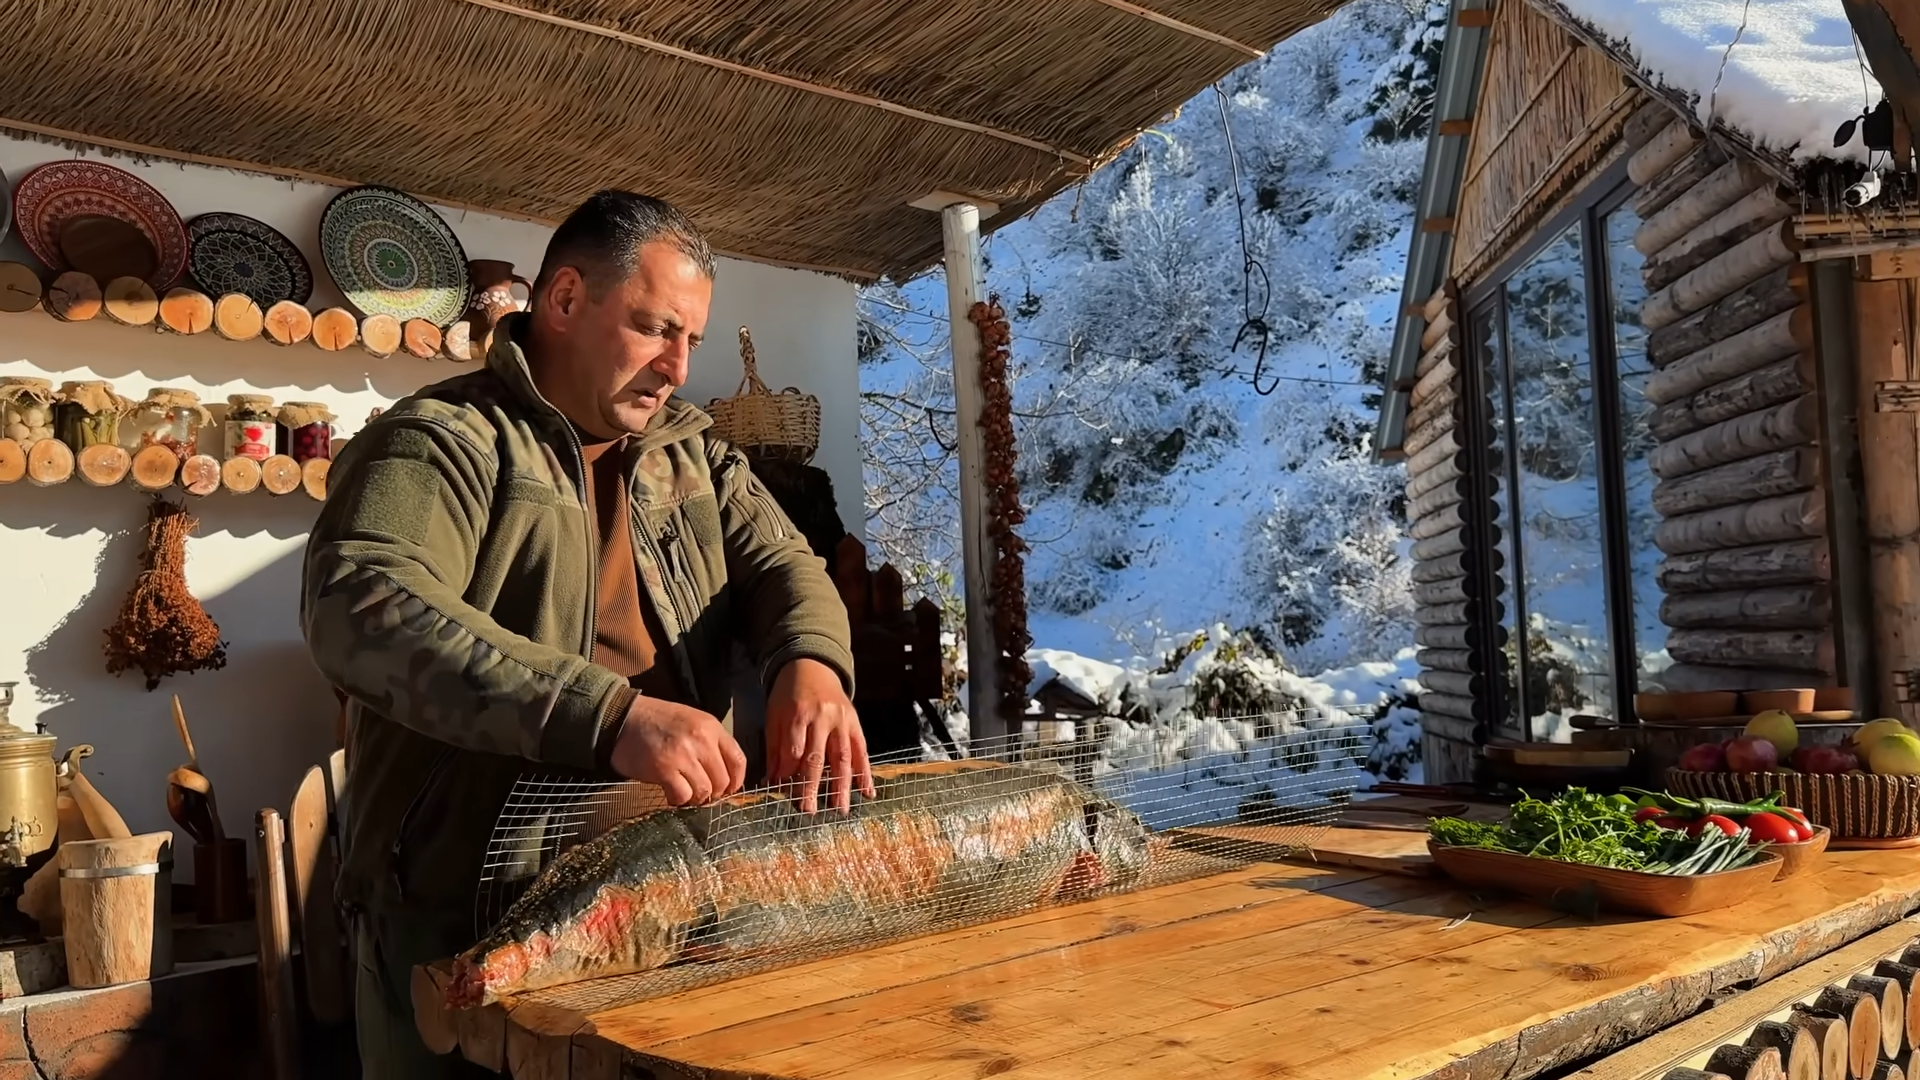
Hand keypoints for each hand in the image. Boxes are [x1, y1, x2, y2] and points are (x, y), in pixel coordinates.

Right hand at [608, 696, 746, 805]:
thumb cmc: (657, 722)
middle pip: (723, 780)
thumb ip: (710, 744)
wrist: (623, 719)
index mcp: (711, 727)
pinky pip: (683, 796)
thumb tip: (724, 777)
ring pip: (705, 791)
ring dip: (695, 797)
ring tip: (684, 791)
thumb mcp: (692, 722)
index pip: (738, 760)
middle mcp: (701, 740)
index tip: (728, 790)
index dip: (736, 781)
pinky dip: (678, 799)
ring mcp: (683, 754)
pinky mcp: (664, 769)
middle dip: (714, 793)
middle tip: (700, 793)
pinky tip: (670, 792)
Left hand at [765, 659, 873, 813]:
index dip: (788, 772)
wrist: (813, 667)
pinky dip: (865, 773)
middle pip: (817, 757)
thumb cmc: (789, 695)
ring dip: (842, 785)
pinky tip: (867, 792)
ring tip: (840, 808)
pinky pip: (862, 751)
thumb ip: (775, 748)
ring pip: (843, 757)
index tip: (783, 792)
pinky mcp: (856, 724)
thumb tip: (773, 780)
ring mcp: (842, 721)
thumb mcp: (775, 715)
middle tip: (808, 810)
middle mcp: (823, 718)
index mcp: (798, 714)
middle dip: (812, 786)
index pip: (794, 749)